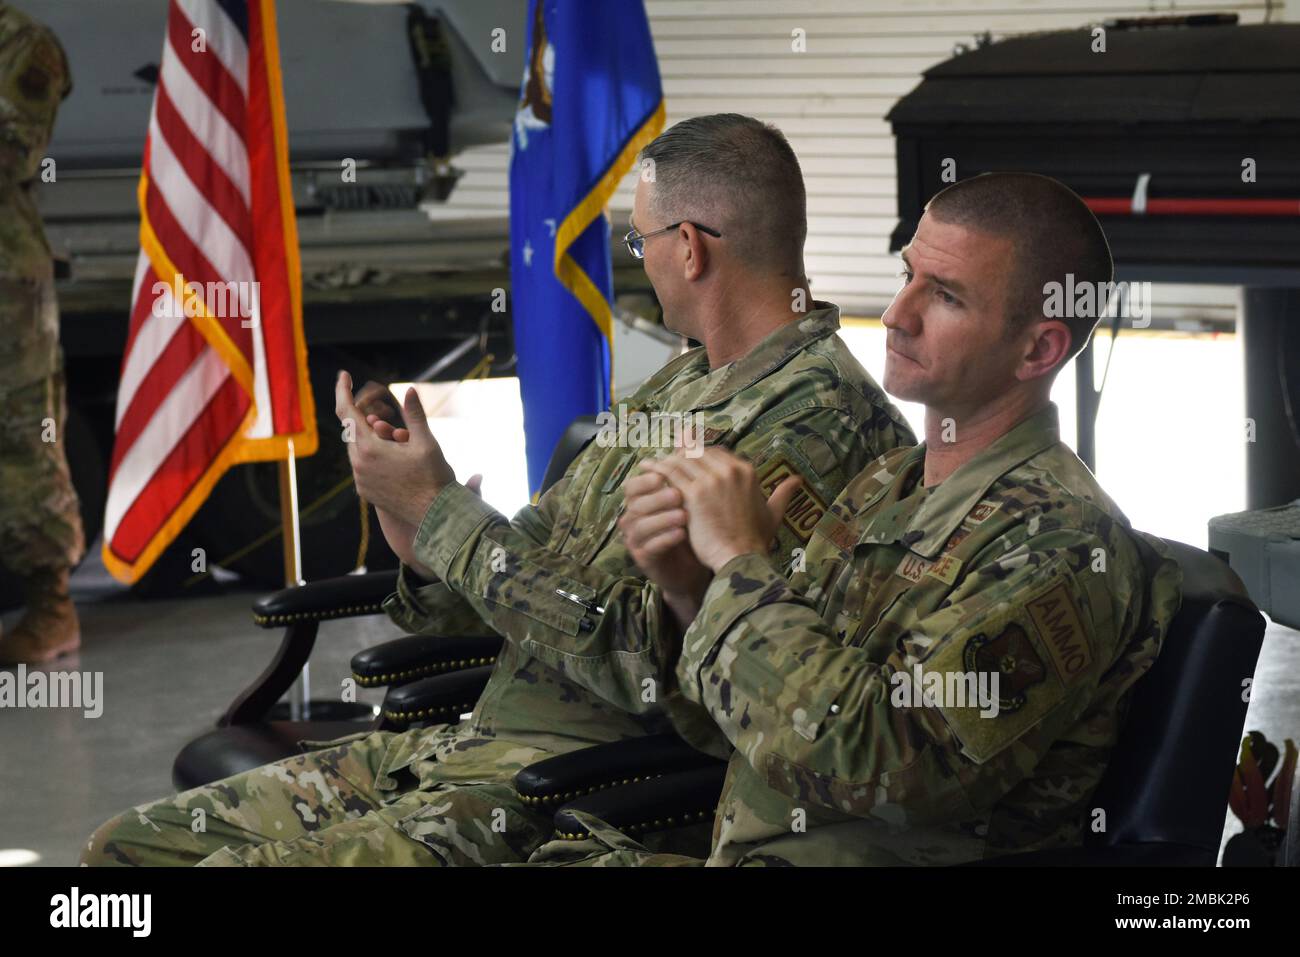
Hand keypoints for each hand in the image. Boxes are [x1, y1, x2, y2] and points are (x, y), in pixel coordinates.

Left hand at [335, 370, 455, 528]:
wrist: (434, 515)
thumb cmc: (433, 478)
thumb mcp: (426, 442)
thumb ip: (415, 415)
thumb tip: (410, 390)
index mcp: (369, 448)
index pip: (347, 412)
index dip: (344, 390)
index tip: (344, 376)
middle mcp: (358, 465)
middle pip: (352, 430)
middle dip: (364, 417)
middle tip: (382, 411)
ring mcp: (360, 480)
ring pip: (356, 449)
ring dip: (369, 438)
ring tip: (389, 435)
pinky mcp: (365, 492)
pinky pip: (361, 467)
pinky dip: (371, 455)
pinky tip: (389, 456)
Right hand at [618, 465, 713, 628]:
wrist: (697, 561)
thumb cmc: (692, 524)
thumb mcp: (690, 495)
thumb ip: (685, 467)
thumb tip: (689, 433)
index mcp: (640, 501)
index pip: (633, 485)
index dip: (647, 480)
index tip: (668, 476)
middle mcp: (633, 518)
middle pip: (635, 504)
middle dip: (657, 498)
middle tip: (679, 494)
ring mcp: (637, 540)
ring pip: (641, 526)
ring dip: (663, 518)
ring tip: (684, 515)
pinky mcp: (645, 559)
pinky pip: (650, 548)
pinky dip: (666, 539)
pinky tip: (683, 533)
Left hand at [640, 448, 801, 572]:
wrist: (740, 557)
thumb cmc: (755, 540)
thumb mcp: (773, 514)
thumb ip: (783, 494)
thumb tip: (798, 480)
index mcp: (746, 471)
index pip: (716, 452)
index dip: (698, 453)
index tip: (685, 457)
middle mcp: (730, 470)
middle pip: (697, 453)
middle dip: (679, 454)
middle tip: (664, 457)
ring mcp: (711, 480)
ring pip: (682, 461)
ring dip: (664, 461)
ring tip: (650, 464)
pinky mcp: (694, 494)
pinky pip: (671, 475)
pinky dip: (658, 472)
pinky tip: (647, 473)